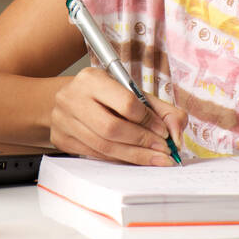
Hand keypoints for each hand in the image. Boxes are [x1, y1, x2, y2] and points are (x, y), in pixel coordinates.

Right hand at [50, 67, 187, 165]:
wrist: (67, 99)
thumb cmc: (104, 95)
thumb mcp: (131, 92)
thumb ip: (160, 108)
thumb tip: (177, 132)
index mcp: (92, 79)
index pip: (126, 103)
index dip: (149, 121)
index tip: (164, 132)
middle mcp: (73, 98)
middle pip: (112, 128)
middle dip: (143, 142)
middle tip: (163, 151)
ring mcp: (63, 120)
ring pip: (103, 146)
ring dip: (134, 156)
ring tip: (155, 159)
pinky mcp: (61, 140)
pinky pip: (95, 155)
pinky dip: (118, 160)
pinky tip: (134, 160)